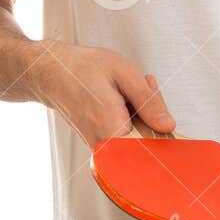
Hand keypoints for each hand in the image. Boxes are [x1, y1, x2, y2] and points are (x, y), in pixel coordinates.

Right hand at [37, 41, 176, 147]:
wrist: (52, 72)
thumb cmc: (83, 68)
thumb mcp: (124, 73)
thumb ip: (149, 101)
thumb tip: (168, 126)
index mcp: (111, 127)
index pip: (151, 151)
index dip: (164, 137)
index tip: (165, 123)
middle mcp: (104, 144)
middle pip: (148, 142)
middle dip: (154, 115)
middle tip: (145, 88)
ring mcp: (101, 148)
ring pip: (138, 139)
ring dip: (143, 115)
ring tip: (128, 91)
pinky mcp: (101, 145)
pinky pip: (128, 136)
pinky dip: (132, 118)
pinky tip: (123, 99)